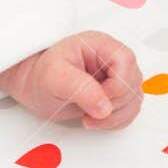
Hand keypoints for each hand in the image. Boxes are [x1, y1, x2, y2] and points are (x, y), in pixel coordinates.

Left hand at [0, 30, 142, 130]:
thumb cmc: (40, 76)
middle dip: (113, 105)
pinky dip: (115, 122)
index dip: (116, 86)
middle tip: (87, 112)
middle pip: (133, 83)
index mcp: (100, 45)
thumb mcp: (54, 78)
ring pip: (134, 100)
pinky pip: (129, 111)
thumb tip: (105, 108)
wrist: (33, 87)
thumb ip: (80, 89)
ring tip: (88, 118)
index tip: (95, 100)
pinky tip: (95, 120)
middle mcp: (112, 59)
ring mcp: (116, 77)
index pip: (126, 62)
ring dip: (114, 117)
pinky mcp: (115, 95)